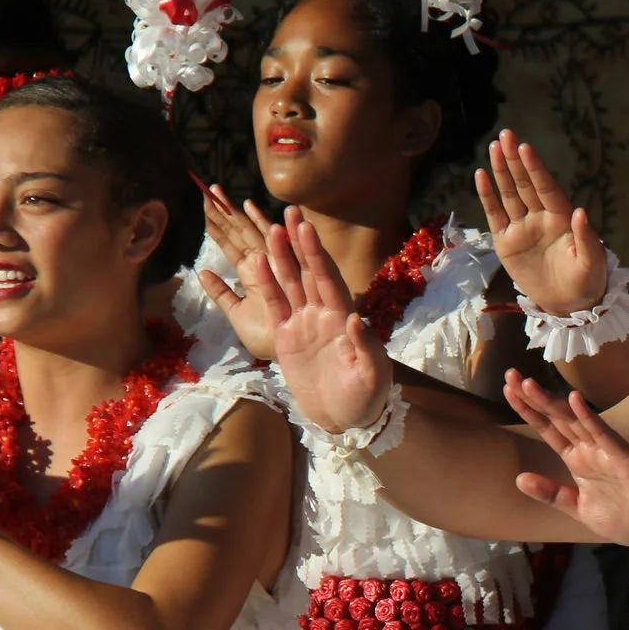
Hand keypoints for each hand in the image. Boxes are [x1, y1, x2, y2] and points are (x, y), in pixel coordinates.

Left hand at [195, 188, 283, 359]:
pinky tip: (256, 213)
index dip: (218, 224)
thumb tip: (201, 272)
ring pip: (259, 238)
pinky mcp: (295, 282)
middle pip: (243, 235)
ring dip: (243, 216)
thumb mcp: (237, 317)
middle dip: (226, 212)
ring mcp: (280, 272)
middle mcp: (267, 269)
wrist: (296, 362)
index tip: (205, 202)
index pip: (233, 244)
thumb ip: (221, 294)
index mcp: (255, 276)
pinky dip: (273, 235)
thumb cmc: (270, 341)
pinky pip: (284, 254)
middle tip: (209, 187)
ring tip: (223, 193)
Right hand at [259, 209, 391, 434]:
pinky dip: (265, 285)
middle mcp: (324, 314)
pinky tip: (255, 262)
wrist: (347, 418)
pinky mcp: (286, 336)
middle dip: (300, 243)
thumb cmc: (368, 397)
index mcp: (345, 318)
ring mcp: (304, 322)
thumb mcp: (372, 375)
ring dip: (281, 257)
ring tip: (271, 229)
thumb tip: (355, 319)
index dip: (317, 255)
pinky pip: (274, 306)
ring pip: (290, 283)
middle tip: (290, 211)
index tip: (307, 229)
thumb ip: (364, 348)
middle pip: (309, 272)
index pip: (329, 280)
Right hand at [477, 131, 607, 313]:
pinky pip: (495, 215)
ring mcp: (522, 228)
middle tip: (506, 134)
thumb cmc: (587, 282)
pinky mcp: (507, 242)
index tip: (527, 148)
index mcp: (562, 219)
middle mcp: (541, 217)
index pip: (546, 188)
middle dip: (516, 160)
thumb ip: (587, 238)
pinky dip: (488, 196)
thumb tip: (580, 211)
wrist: (569, 305)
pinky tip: (481, 175)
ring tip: (494, 146)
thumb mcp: (592, 262)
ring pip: (509, 194)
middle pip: (525, 184)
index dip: (536, 169)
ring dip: (501, 171)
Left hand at [503, 374, 628, 545]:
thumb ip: (551, 493)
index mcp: (578, 460)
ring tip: (529, 384)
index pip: (548, 429)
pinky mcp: (622, 456)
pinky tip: (573, 400)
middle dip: (533, 398)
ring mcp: (605, 450)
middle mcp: (588, 450)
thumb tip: (519, 479)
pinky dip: (588, 416)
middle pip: (556, 418)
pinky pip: (602, 433)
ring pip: (574, 420)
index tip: (509, 390)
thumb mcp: (578, 508)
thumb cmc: (624, 518)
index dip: (529, 410)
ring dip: (552, 402)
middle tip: (511, 376)